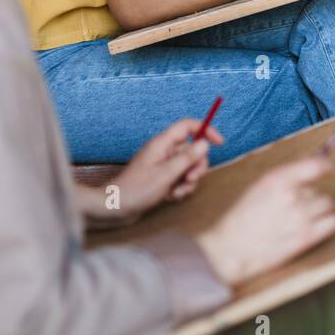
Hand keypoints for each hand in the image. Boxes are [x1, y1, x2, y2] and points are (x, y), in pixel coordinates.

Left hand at [95, 118, 222, 225]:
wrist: (115, 208)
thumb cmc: (137, 190)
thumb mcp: (166, 175)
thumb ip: (187, 158)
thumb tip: (205, 143)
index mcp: (163, 143)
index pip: (188, 126)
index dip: (205, 130)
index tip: (219, 143)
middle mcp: (164, 151)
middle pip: (193, 150)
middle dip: (196, 167)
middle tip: (188, 180)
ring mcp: (163, 165)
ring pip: (189, 167)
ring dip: (188, 182)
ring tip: (175, 193)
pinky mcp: (162, 178)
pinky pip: (181, 179)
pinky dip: (180, 189)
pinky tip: (170, 197)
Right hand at [196, 156, 334, 285]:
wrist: (231, 249)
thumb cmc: (242, 218)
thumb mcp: (260, 186)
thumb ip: (286, 177)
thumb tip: (314, 166)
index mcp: (277, 180)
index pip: (315, 165)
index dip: (323, 166)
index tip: (326, 168)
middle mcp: (291, 196)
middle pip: (318, 190)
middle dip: (309, 197)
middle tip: (293, 208)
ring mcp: (300, 217)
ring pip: (327, 205)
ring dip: (317, 210)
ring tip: (300, 218)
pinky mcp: (306, 237)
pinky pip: (333, 222)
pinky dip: (327, 223)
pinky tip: (314, 226)